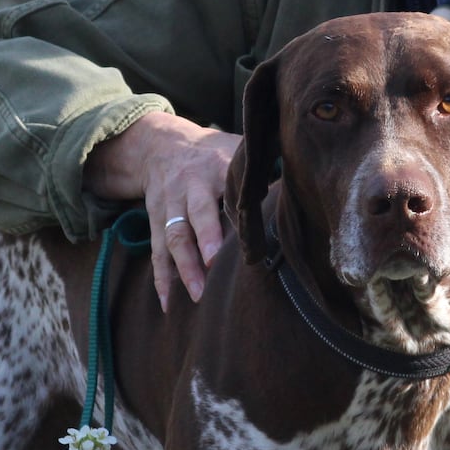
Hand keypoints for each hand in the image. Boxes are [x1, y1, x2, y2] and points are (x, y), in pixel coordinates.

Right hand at [85, 112, 240, 309]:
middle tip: (213, 264)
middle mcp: (190, 186)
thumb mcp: (234, 149)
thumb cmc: (211, 153)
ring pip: (174, 236)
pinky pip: (156, 251)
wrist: (160, 146)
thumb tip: (294, 194)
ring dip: (184, 266)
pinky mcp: (156, 220)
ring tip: (196, 295)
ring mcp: (170, 204)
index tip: (246, 234)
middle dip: (204, 239)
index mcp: (217, 167)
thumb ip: (258, 171)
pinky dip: (161, 277)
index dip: (237, 210)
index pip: (229, 189)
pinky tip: (167, 303)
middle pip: (196, 213)